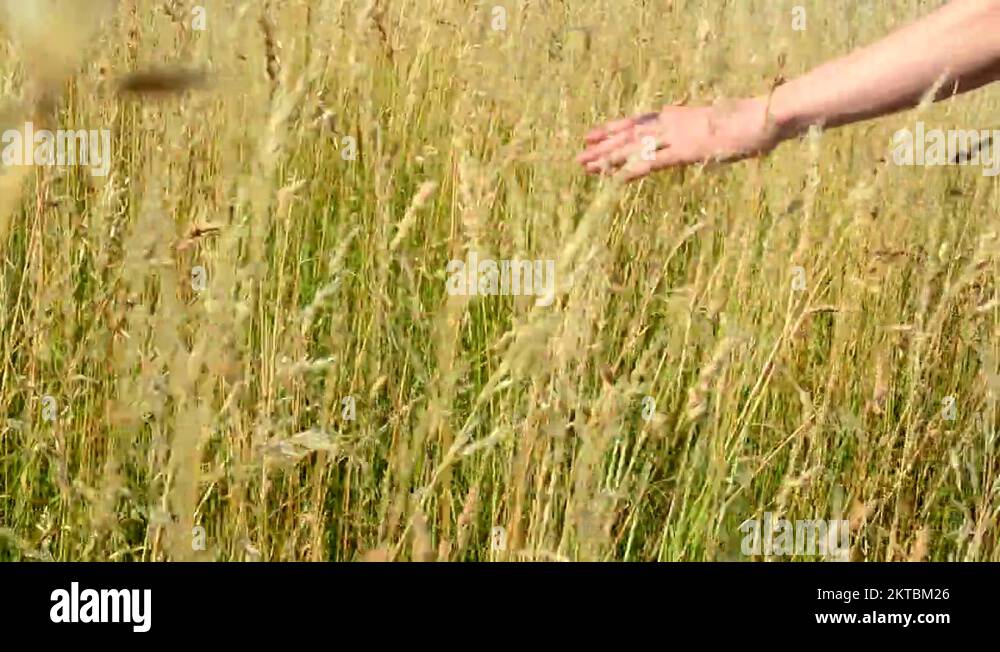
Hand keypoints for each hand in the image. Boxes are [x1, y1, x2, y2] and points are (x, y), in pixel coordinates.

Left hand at [576, 98, 783, 180]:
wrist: (762, 117)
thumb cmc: (746, 122)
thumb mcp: (717, 126)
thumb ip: (700, 133)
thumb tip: (695, 142)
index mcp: (677, 115)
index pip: (637, 122)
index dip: (613, 129)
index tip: (592, 134)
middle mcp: (671, 123)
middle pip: (628, 135)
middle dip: (602, 146)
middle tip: (579, 155)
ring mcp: (676, 136)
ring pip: (633, 148)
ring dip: (608, 159)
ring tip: (585, 167)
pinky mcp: (684, 151)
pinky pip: (651, 163)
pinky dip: (630, 170)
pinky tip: (613, 178)